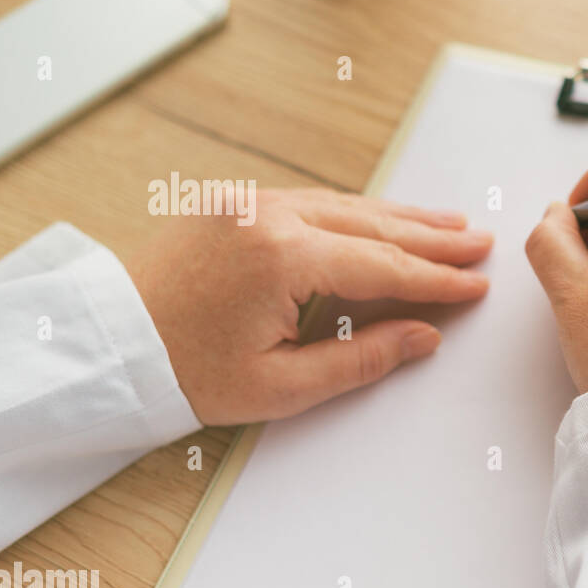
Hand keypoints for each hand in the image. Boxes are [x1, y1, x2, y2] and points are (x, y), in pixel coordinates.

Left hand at [125, 187, 491, 424]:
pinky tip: (384, 218)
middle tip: (478, 241)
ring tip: (448, 223)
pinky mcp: (233, 203)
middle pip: (375, 225)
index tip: (476, 283)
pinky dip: (358, 212)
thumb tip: (424, 335)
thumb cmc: (182, 370)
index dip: (438, 279)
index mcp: (282, 258)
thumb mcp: (281, 385)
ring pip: (348, 205)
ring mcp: (249, 202)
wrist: (110, 344)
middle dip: (433, 237)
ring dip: (401, 217)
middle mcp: (269, 216)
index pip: (385, 266)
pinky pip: (314, 202)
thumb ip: (362, 359)